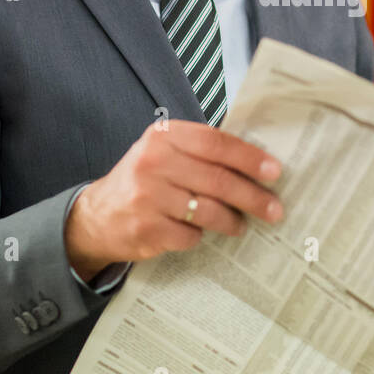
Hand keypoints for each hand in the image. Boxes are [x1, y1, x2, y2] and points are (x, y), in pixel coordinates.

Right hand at [64, 120, 283, 278]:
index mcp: (163, 136)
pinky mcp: (146, 228)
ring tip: (241, 225)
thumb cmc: (145, 180)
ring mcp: (147, 196)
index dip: (249, 157)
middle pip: (217, 179)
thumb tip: (258, 164)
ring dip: (232, 221)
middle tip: (275, 209)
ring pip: (208, 210)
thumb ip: (201, 152)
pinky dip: (200, 237)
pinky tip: (200, 234)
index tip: (275, 171)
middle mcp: (153, 162)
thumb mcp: (164, 153)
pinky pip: (190, 235)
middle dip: (252, 196)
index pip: (215, 143)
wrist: (98, 215)